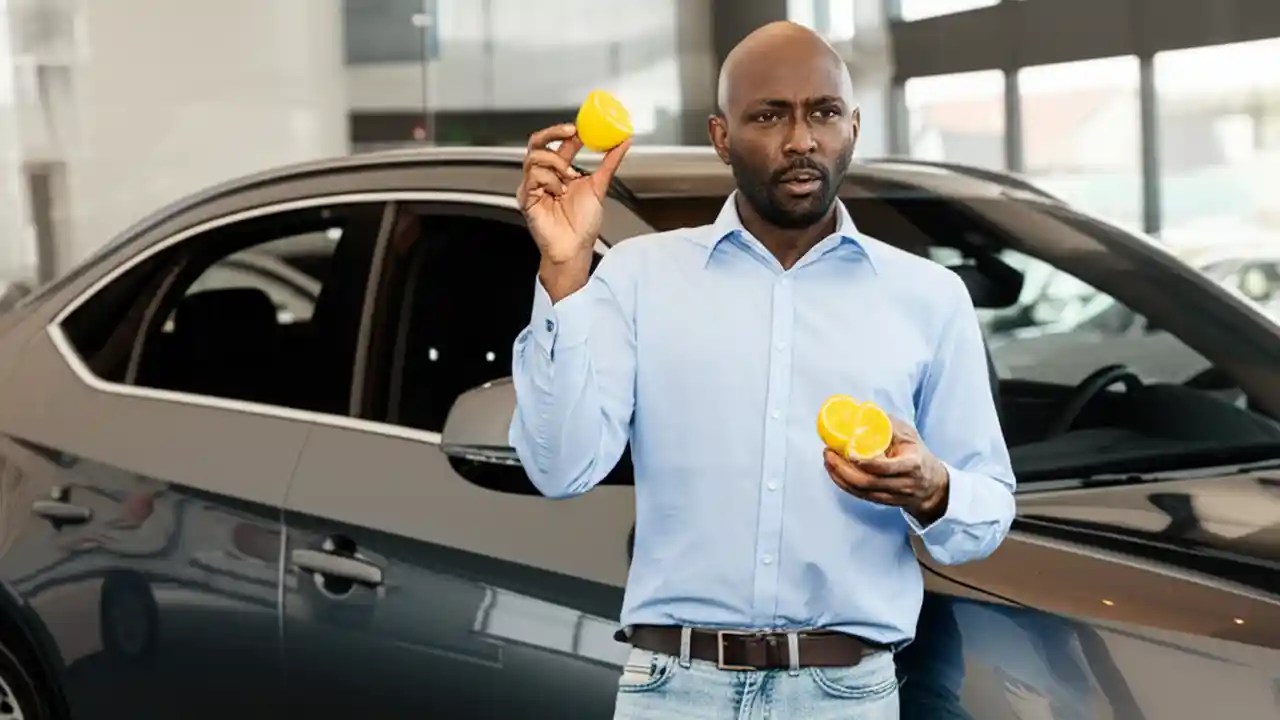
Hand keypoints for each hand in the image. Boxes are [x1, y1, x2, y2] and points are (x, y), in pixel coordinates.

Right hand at [517, 124, 630, 266]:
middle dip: (554, 132)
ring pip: (535, 157)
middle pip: (537, 142)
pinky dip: (549, 181)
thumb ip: (609, 162)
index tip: (582, 126)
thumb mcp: (600, 186)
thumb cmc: (583, 224)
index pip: (559, 143)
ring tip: (568, 179)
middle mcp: (545, 175)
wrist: (575, 248)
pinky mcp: (526, 197)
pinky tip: (557, 193)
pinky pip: (533, 176)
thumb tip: (623, 142)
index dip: (568, 131)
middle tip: (571, 131)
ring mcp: (533, 186)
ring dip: (556, 164)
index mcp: (560, 171)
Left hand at [824, 415, 949, 524]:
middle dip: (843, 469)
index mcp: (911, 465)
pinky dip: (844, 484)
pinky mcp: (883, 502)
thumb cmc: (918, 455)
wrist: (932, 486)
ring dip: (839, 476)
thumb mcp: (910, 436)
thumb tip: (863, 412)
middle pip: (867, 482)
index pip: (885, 468)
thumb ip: (889, 425)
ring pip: (861, 491)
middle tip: (829, 453)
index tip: (849, 451)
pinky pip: (860, 496)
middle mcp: (902, 484)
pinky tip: (834, 471)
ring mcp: (892, 496)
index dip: (865, 462)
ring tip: (828, 460)